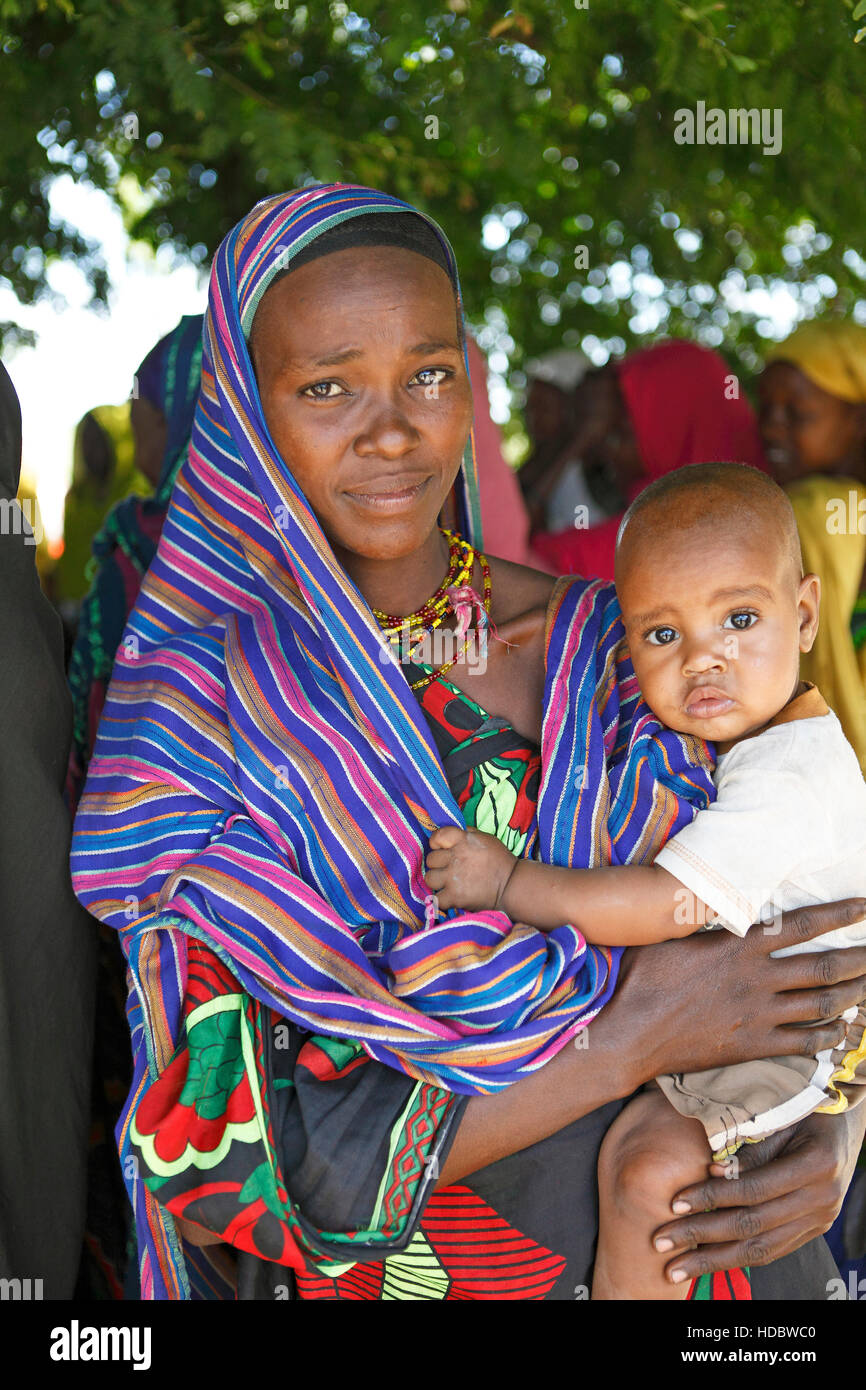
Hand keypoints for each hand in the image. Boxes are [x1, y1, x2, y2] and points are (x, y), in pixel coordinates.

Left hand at [424, 825, 516, 913]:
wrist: (512, 885)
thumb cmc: (499, 860)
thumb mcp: (485, 838)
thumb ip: (466, 833)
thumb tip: (452, 831)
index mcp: (463, 840)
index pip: (438, 836)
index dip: (436, 842)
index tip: (441, 848)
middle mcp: (456, 857)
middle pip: (431, 859)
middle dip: (439, 864)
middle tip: (450, 869)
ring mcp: (454, 878)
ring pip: (430, 878)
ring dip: (438, 881)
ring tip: (449, 883)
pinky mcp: (455, 896)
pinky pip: (437, 898)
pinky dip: (443, 900)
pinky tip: (451, 897)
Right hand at [610, 897, 865, 1087]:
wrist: (631, 1034)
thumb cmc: (641, 979)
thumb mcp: (667, 935)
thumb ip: (696, 919)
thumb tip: (701, 894)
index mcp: (740, 946)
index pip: (803, 924)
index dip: (838, 914)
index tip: (864, 905)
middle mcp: (758, 978)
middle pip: (826, 966)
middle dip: (860, 957)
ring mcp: (760, 1015)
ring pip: (823, 1003)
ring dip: (854, 994)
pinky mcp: (754, 1046)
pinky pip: (805, 1043)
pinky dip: (830, 1036)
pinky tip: (842, 1030)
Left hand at [651, 1104, 865, 1284]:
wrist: (846, 1122)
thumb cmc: (806, 1107)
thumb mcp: (781, 1114)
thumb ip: (752, 1147)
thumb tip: (712, 1172)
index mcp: (816, 1165)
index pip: (754, 1190)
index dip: (713, 1198)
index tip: (675, 1202)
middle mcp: (821, 1200)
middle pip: (753, 1227)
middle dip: (702, 1237)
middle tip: (661, 1241)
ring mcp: (819, 1219)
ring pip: (761, 1249)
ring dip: (714, 1260)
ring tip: (675, 1268)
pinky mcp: (813, 1229)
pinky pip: (772, 1250)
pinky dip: (737, 1258)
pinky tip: (707, 1262)